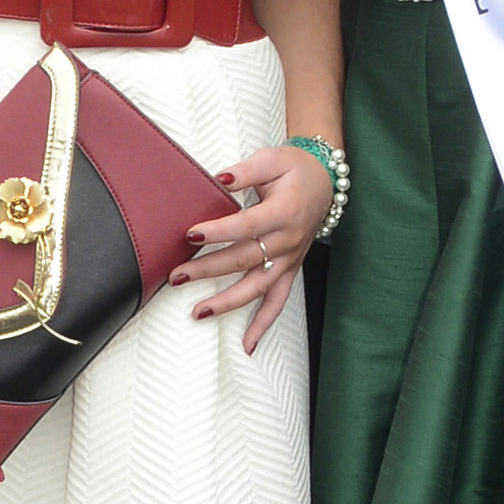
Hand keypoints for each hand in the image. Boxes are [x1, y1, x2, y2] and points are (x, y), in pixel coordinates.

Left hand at [170, 143, 331, 356]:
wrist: (325, 182)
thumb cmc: (295, 170)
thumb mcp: (272, 159)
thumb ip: (246, 171)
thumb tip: (219, 178)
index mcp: (284, 212)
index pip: (246, 226)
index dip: (218, 231)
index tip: (190, 234)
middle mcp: (288, 241)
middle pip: (244, 260)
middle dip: (208, 269)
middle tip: (177, 275)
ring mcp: (289, 260)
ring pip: (257, 288)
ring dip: (227, 302)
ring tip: (198, 312)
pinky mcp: (289, 270)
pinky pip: (277, 302)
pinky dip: (263, 325)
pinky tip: (247, 344)